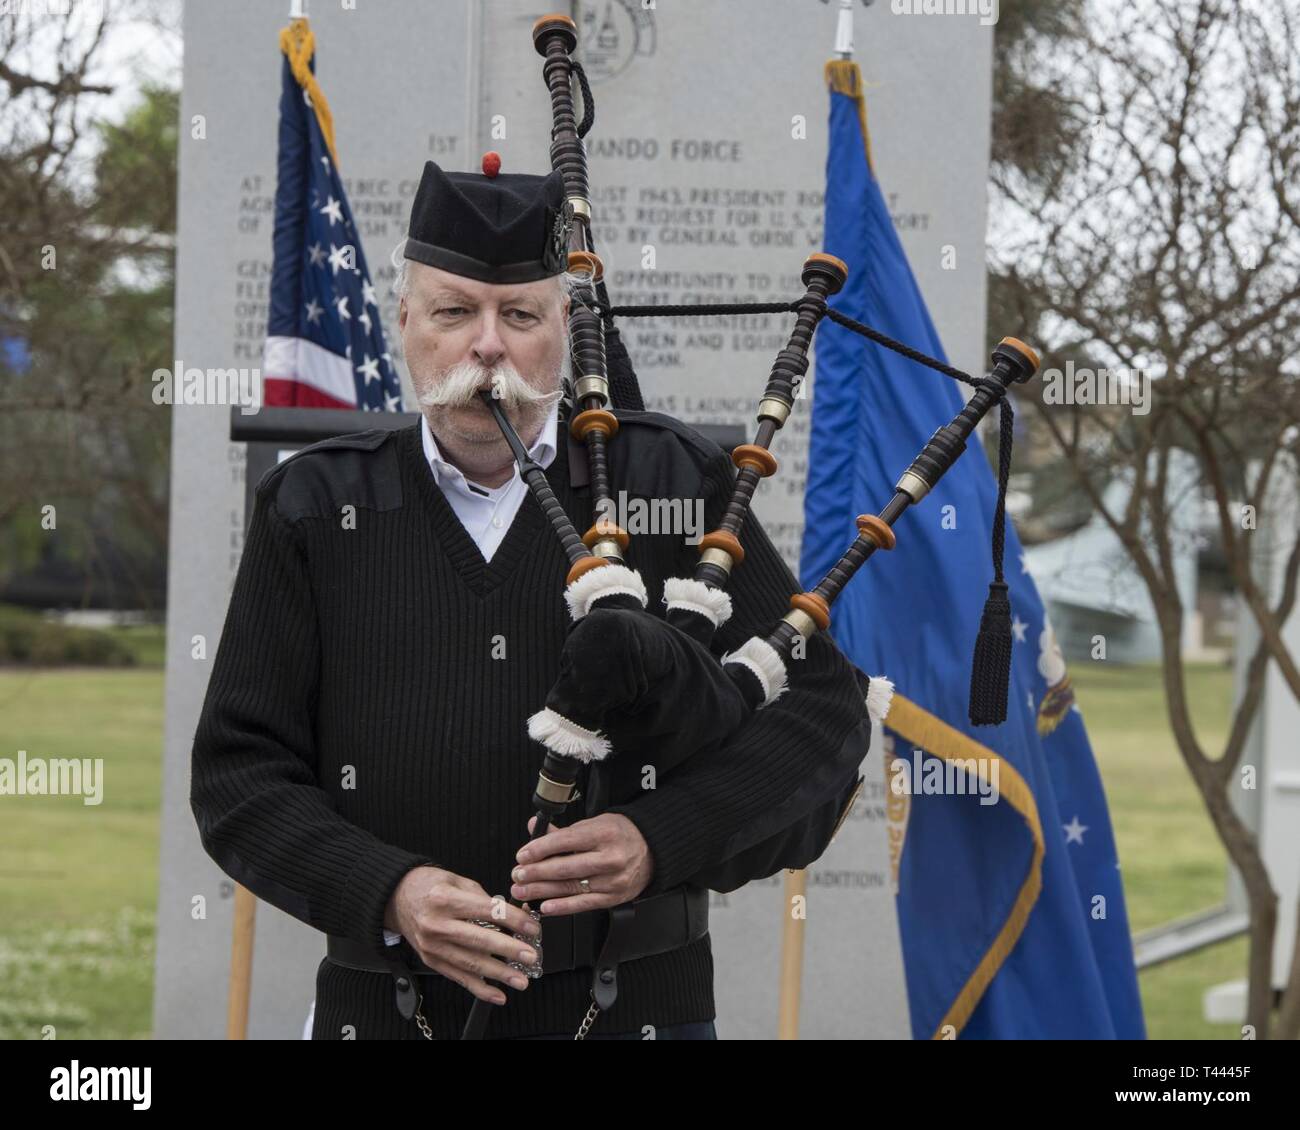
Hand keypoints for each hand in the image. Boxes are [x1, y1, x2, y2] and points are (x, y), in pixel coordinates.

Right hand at [386, 866, 540, 1004]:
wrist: (395, 898)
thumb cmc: (428, 885)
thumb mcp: (456, 879)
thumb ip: (483, 897)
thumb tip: (511, 914)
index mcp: (446, 899)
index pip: (487, 910)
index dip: (513, 920)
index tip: (532, 927)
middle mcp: (437, 924)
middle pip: (479, 940)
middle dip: (509, 950)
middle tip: (531, 956)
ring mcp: (432, 946)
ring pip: (470, 963)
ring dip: (499, 974)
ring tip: (520, 980)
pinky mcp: (431, 960)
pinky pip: (458, 977)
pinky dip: (479, 989)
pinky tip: (498, 995)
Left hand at [510, 813, 653, 914]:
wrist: (652, 849)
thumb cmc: (620, 834)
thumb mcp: (594, 824)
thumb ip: (563, 831)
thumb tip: (534, 828)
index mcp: (603, 833)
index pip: (566, 841)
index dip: (540, 849)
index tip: (522, 855)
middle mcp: (610, 857)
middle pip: (566, 867)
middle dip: (537, 872)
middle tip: (517, 875)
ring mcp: (613, 880)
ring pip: (571, 887)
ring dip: (542, 891)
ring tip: (523, 890)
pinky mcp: (614, 898)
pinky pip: (584, 904)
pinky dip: (563, 907)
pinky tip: (545, 906)